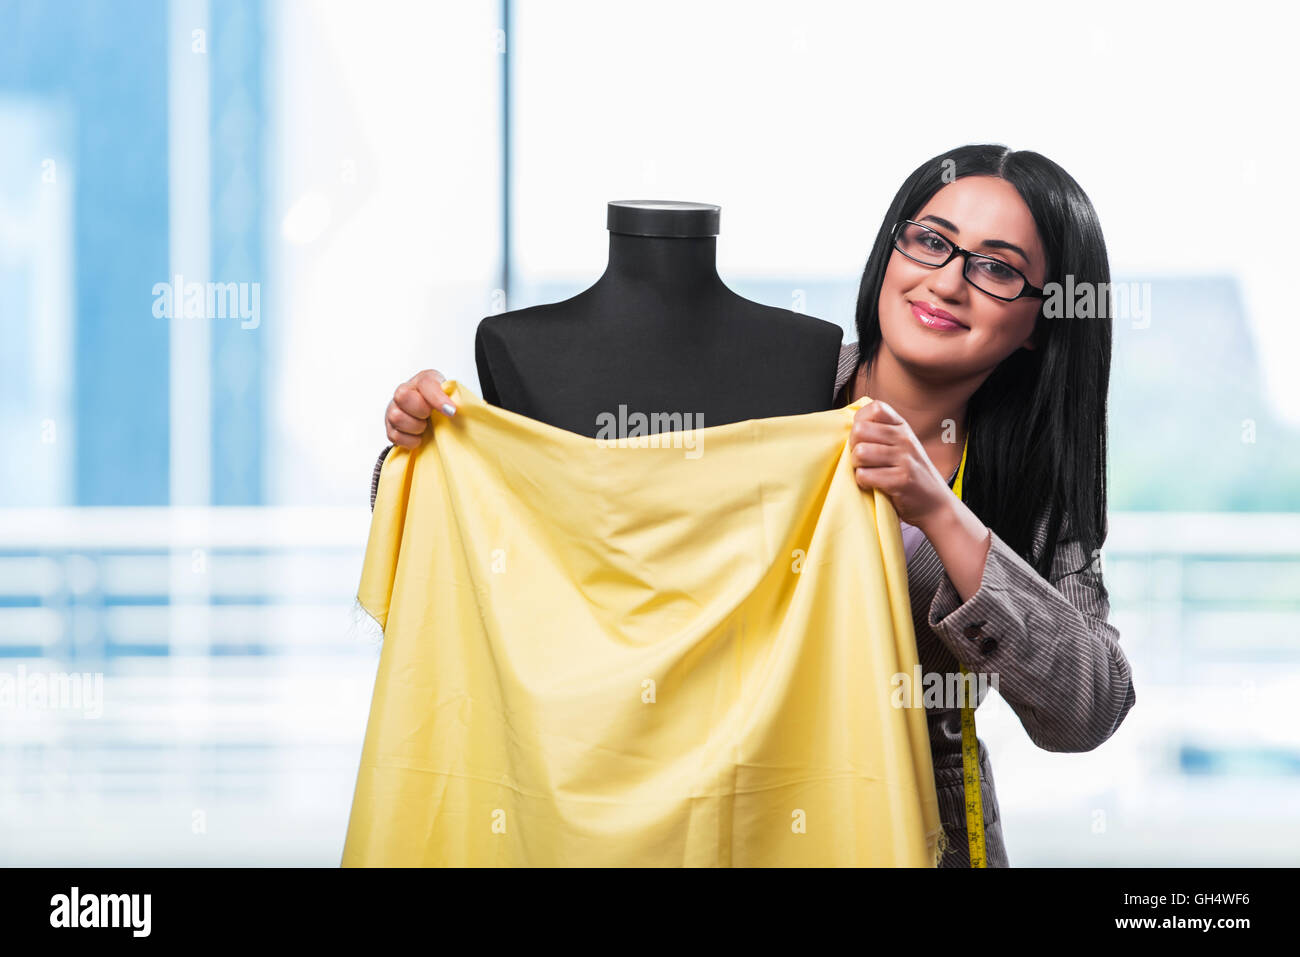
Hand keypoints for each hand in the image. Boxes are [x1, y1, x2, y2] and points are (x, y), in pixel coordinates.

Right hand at [384, 369, 456, 448]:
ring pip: (396, 416)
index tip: (450, 411)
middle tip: (430, 416)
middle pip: (403, 396)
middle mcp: (405, 390)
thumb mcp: (452, 397)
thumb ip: (455, 399)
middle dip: (421, 411)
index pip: (426, 383)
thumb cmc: (442, 406)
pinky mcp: (390, 427)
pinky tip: (419, 437)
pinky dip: (410, 440)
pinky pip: (394, 435)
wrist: (431, 418)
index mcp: (424, 380)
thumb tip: (455, 410)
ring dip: (415, 426)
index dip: (438, 398)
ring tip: (425, 427)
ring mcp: (394, 408)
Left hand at [848, 399, 956, 529]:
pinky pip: (865, 475)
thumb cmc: (912, 475)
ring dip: (857, 466)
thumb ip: (881, 434)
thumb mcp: (902, 447)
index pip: (875, 408)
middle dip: (853, 447)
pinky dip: (863, 483)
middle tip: (863, 460)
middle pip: (860, 430)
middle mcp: (904, 439)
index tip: (863, 438)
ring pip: (860, 453)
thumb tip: (850, 428)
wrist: (936, 504)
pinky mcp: (901, 480)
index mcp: (902, 428)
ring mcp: (904, 459)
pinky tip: (874, 485)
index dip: (861, 422)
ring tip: (869, 472)